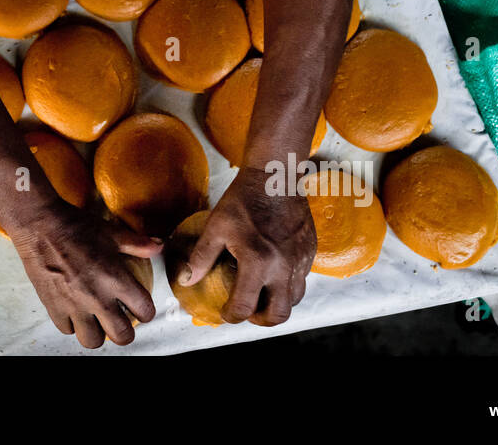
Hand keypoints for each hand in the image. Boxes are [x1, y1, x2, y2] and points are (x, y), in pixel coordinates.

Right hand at [9, 204, 160, 347]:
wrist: (40, 224)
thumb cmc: (76, 226)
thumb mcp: (111, 232)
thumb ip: (137, 244)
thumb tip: (158, 246)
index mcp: (116, 279)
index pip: (144, 311)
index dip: (146, 311)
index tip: (141, 308)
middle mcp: (97, 297)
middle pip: (122, 336)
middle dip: (125, 332)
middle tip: (121, 322)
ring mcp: (74, 305)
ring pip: (93, 341)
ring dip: (98, 333)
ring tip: (96, 321)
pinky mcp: (53, 307)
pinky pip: (67, 330)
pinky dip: (72, 324)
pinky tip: (74, 311)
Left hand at [179, 165, 314, 325]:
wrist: (275, 176)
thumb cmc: (243, 199)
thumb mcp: (216, 227)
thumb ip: (201, 257)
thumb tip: (187, 280)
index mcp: (257, 262)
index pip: (244, 307)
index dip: (231, 316)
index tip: (225, 312)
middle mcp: (283, 267)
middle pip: (278, 315)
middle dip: (261, 320)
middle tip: (248, 311)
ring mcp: (300, 260)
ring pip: (294, 300)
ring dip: (277, 304)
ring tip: (261, 294)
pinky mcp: (310, 252)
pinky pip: (302, 279)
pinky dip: (288, 284)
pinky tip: (274, 273)